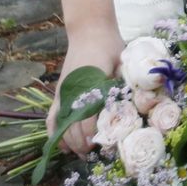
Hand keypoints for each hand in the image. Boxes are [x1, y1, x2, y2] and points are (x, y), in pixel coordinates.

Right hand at [49, 22, 122, 155]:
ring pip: (61, 123)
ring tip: (79, 153)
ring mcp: (64, 93)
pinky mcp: (60, 92)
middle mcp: (73, 92)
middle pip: (73, 125)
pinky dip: (55, 131)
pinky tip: (60, 144)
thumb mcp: (120, 64)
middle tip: (92, 154)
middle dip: (81, 143)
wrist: (90, 31)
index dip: (91, 133)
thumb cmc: (109, 47)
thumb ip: (122, 85)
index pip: (86, 117)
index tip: (97, 145)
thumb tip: (133, 105)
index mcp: (88, 85)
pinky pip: (53, 115)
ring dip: (69, 140)